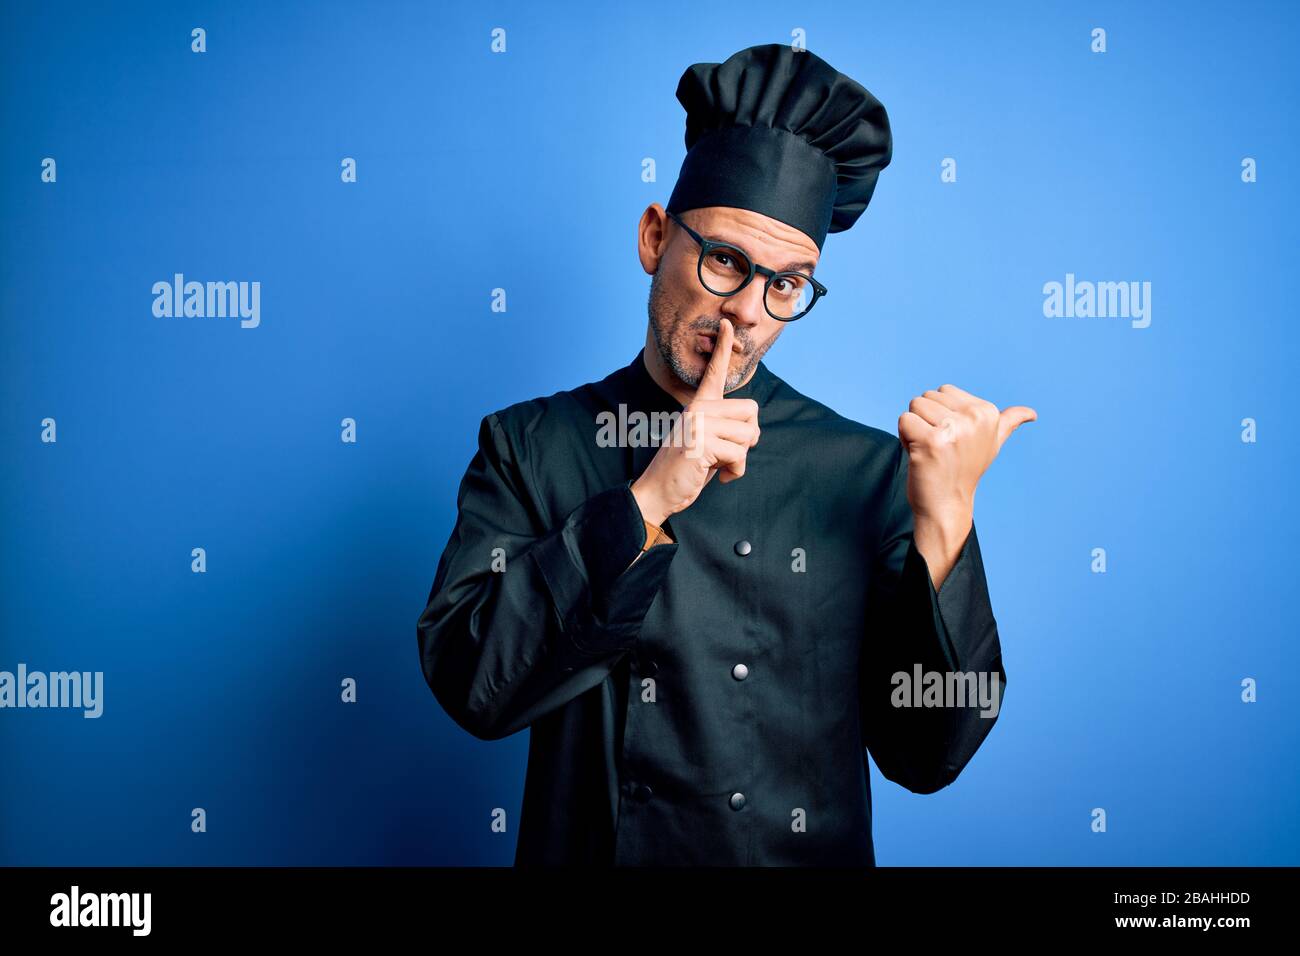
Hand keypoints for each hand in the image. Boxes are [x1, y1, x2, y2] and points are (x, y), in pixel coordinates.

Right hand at [631, 318, 759, 525]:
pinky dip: (735, 471)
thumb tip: (753, 430)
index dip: (722, 348)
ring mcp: (699, 425)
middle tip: (729, 452)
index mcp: (699, 406)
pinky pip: (739, 455)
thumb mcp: (707, 442)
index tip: (727, 323)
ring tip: (720, 465)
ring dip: (740, 458)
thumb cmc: (686, 469)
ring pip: (748, 435)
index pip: (713, 372)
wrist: (658, 491)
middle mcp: (698, 409)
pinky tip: (719, 477)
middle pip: (751, 411)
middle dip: (748, 437)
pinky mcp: (701, 444)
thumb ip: (725, 429)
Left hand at [898, 384, 1036, 524]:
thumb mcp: (993, 444)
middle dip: (925, 420)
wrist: (947, 504)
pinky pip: (904, 420)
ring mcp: (953, 429)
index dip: (940, 414)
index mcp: (988, 412)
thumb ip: (1008, 423)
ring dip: (914, 429)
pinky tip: (919, 455)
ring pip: (915, 406)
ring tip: (929, 450)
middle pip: (926, 396)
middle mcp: (974, 418)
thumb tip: (1031, 414)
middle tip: (939, 447)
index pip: (944, 391)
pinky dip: (905, 438)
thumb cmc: (965, 470)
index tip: (951, 438)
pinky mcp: (931, 441)